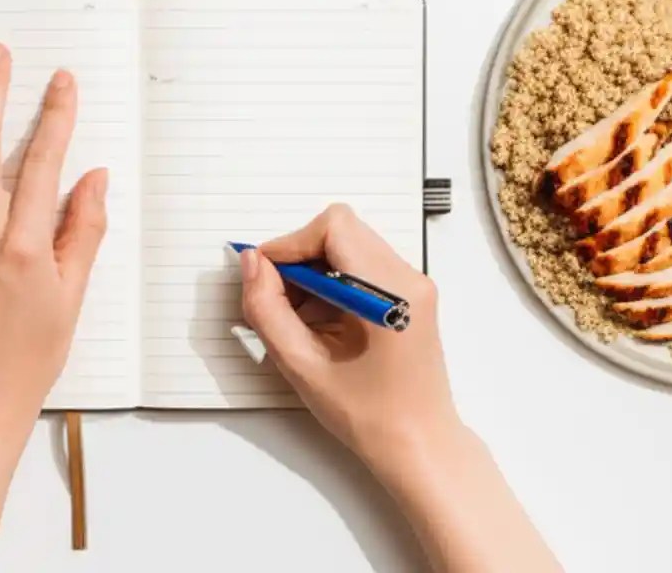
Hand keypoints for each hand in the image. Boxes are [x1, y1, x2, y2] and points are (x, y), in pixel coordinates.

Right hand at [237, 204, 457, 469]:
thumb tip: (252, 265)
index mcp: (389, 292)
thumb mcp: (303, 365)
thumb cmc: (369, 416)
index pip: (333, 227)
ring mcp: (414, 285)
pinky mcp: (411, 295)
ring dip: (316, 273)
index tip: (264, 276)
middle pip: (341, 231)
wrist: (419, 443)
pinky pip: (363, 267)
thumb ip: (268, 309)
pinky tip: (324, 325)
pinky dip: (334, 284)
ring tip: (303, 322)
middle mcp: (409, 278)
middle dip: (301, 258)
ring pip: (350, 246)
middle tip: (279, 302)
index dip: (290, 244)